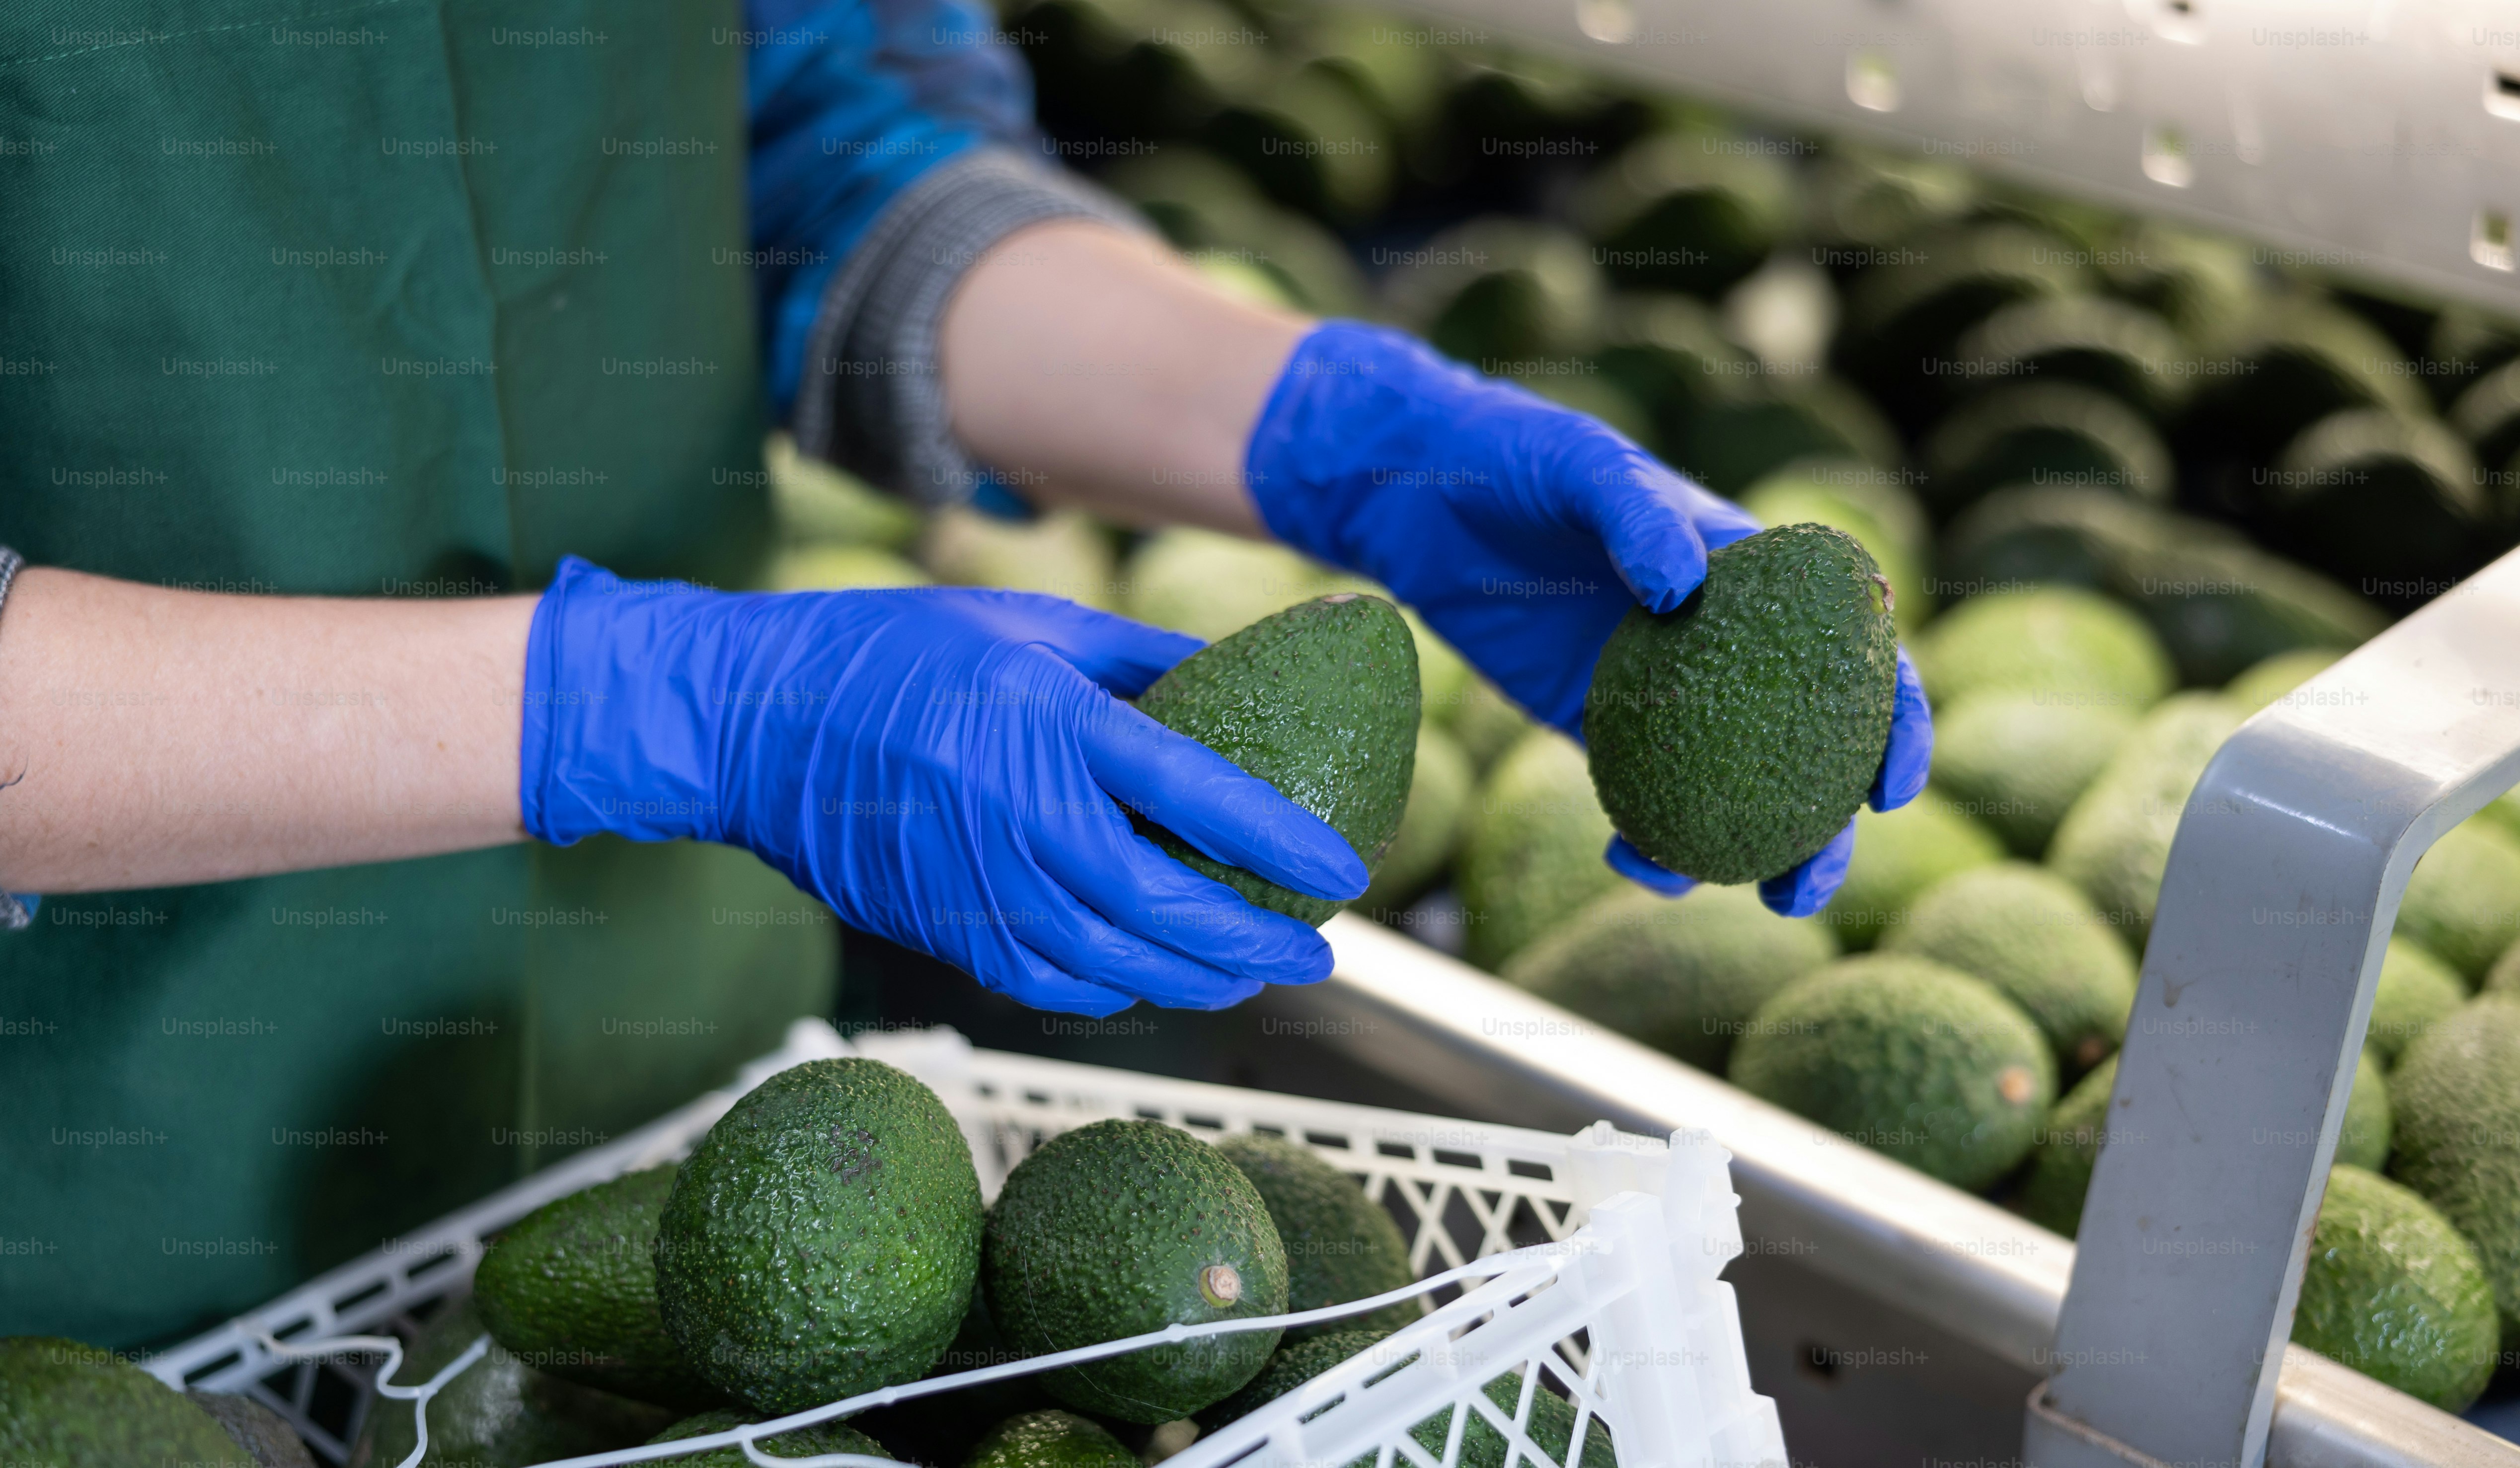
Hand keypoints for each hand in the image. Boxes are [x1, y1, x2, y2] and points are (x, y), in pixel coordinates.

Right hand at [518, 559, 1367, 1014]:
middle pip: (1167, 907)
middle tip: (1317, 948)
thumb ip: (1134, 659)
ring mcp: (979, 883)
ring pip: (1117, 965)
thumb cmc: (893, 653)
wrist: (756, 719)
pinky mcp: (944, 928)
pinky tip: (1153, 980)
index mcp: (1051, 725)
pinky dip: (1115, 993)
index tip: (1345, 866)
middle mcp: (1022, 815)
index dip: (1281, 840)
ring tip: (1252, 972)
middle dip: (1255, 940)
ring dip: (1199, 979)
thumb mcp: (1024, 622)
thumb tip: (1233, 676)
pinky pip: (1050, 983)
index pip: (1198, 796)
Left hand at [1244, 321, 1931, 914]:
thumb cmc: (1519, 459)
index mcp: (1753, 578)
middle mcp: (1723, 643)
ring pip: (1727, 788)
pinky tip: (1630, 859)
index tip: (1892, 793)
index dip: (1894, 722)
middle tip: (1805, 889)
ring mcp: (1660, 689)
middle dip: (1824, 829)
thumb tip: (1682, 588)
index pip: (1857, 652)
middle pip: (1808, 749)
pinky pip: (1636, 792)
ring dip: (1743, 855)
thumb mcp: (1581, 468)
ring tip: (1746, 904)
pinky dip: (1646, 837)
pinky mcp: (1591, 720)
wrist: (1421, 493)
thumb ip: (1634, 516)